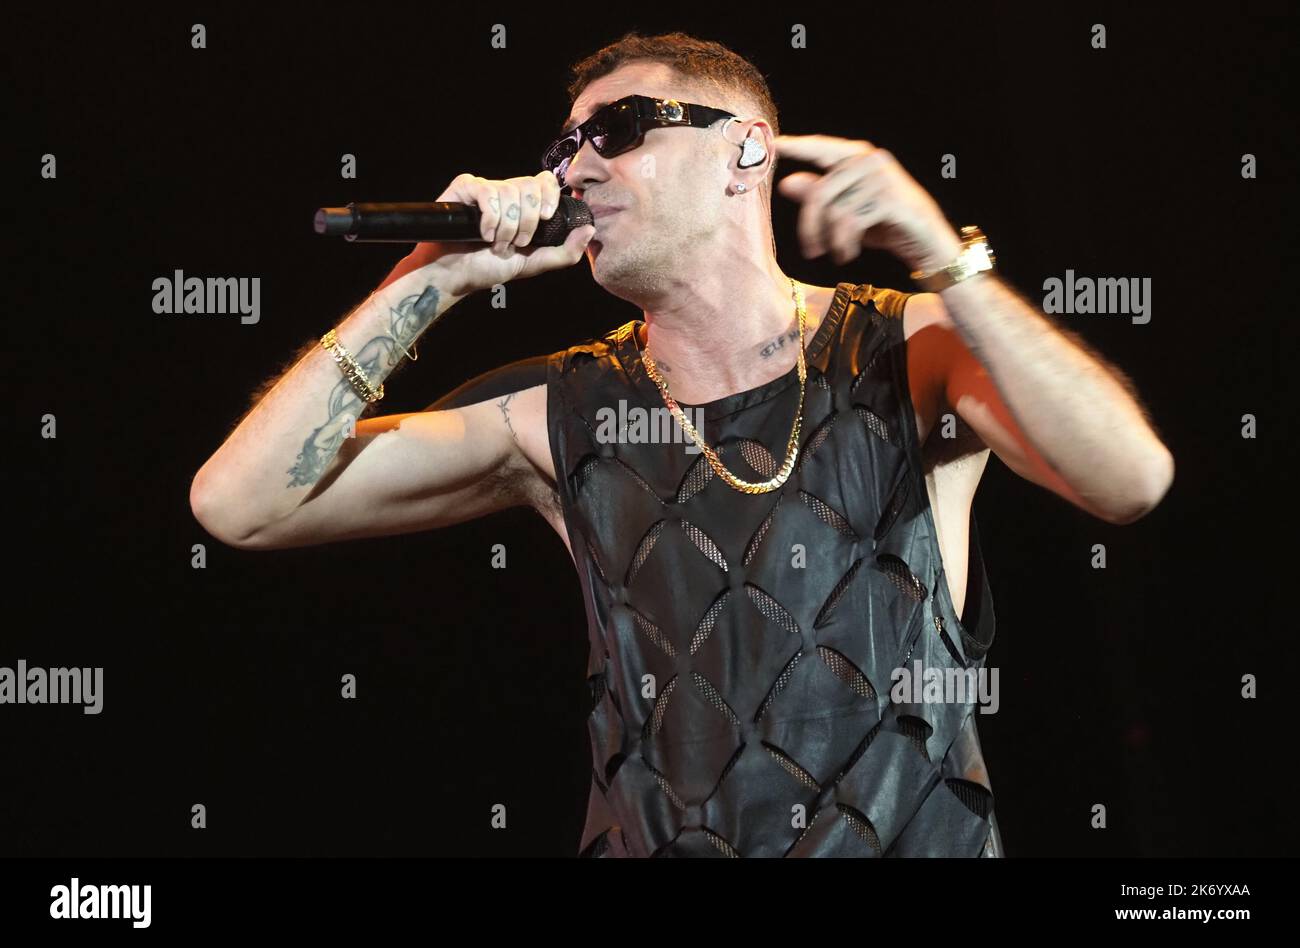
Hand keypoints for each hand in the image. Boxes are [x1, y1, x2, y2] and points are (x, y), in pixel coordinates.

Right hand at [404, 170, 595, 295]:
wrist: (455, 274)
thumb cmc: (490, 268)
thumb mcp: (535, 263)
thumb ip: (565, 252)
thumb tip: (590, 230)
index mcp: (524, 205)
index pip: (544, 181)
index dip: (548, 195)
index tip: (546, 217)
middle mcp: (506, 192)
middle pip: (530, 185)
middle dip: (527, 220)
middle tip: (517, 241)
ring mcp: (485, 188)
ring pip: (509, 191)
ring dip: (506, 226)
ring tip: (497, 243)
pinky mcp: (465, 187)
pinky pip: (486, 191)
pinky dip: (489, 217)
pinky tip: (483, 233)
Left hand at [775, 134, 961, 272]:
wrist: (927, 243)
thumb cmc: (885, 224)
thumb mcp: (848, 211)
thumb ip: (820, 196)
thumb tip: (786, 183)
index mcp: (859, 157)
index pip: (822, 148)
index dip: (798, 146)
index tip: (775, 142)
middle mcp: (871, 160)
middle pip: (821, 191)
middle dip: (810, 225)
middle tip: (810, 251)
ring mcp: (882, 177)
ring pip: (834, 210)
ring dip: (830, 239)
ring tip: (835, 254)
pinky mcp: (890, 198)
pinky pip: (850, 222)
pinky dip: (844, 243)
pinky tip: (848, 253)